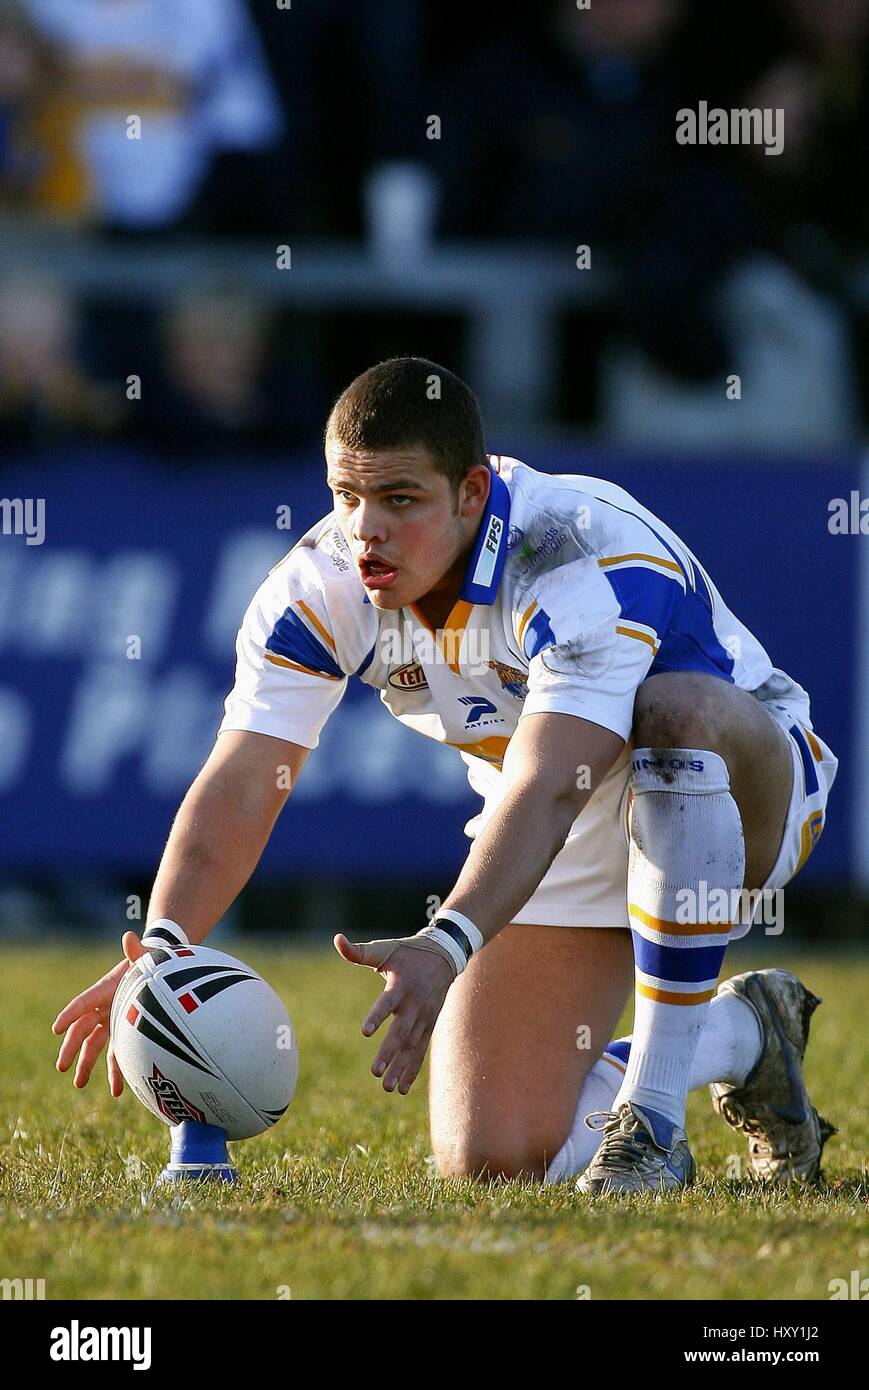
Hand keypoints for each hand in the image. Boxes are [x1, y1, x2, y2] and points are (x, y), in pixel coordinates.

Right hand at [52, 931, 145, 1093]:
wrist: (162, 968)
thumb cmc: (152, 961)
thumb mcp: (146, 956)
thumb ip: (137, 951)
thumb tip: (130, 937)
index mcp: (107, 988)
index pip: (85, 1001)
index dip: (71, 1013)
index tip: (56, 1027)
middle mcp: (104, 1006)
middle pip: (83, 1029)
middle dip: (71, 1048)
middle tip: (61, 1066)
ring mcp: (112, 1020)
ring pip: (94, 1046)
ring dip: (86, 1065)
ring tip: (78, 1084)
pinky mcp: (124, 1032)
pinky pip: (116, 1054)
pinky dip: (116, 1071)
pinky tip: (117, 1090)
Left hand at [334, 933, 455, 1094]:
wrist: (444, 955)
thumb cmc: (407, 953)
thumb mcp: (385, 949)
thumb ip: (359, 951)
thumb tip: (336, 939)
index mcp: (401, 984)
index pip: (387, 1002)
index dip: (377, 1016)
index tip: (365, 1032)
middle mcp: (415, 1003)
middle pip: (401, 1031)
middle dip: (389, 1052)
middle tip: (375, 1072)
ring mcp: (424, 1017)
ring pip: (412, 1046)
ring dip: (400, 1067)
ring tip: (387, 1087)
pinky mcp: (429, 1025)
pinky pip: (421, 1050)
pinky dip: (412, 1069)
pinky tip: (402, 1089)